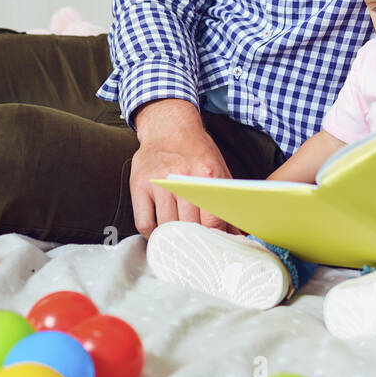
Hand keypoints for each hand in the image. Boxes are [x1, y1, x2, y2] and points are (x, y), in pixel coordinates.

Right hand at [130, 99, 238, 238]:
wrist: (169, 127)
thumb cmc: (196, 151)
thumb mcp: (218, 170)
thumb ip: (226, 201)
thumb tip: (236, 233)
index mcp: (206, 173)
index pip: (212, 219)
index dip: (215, 237)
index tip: (216, 247)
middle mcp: (181, 177)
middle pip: (188, 225)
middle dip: (195, 241)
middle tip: (198, 249)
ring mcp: (157, 182)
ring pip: (166, 226)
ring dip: (174, 239)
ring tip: (180, 242)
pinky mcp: (139, 185)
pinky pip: (143, 222)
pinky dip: (152, 234)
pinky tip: (161, 233)